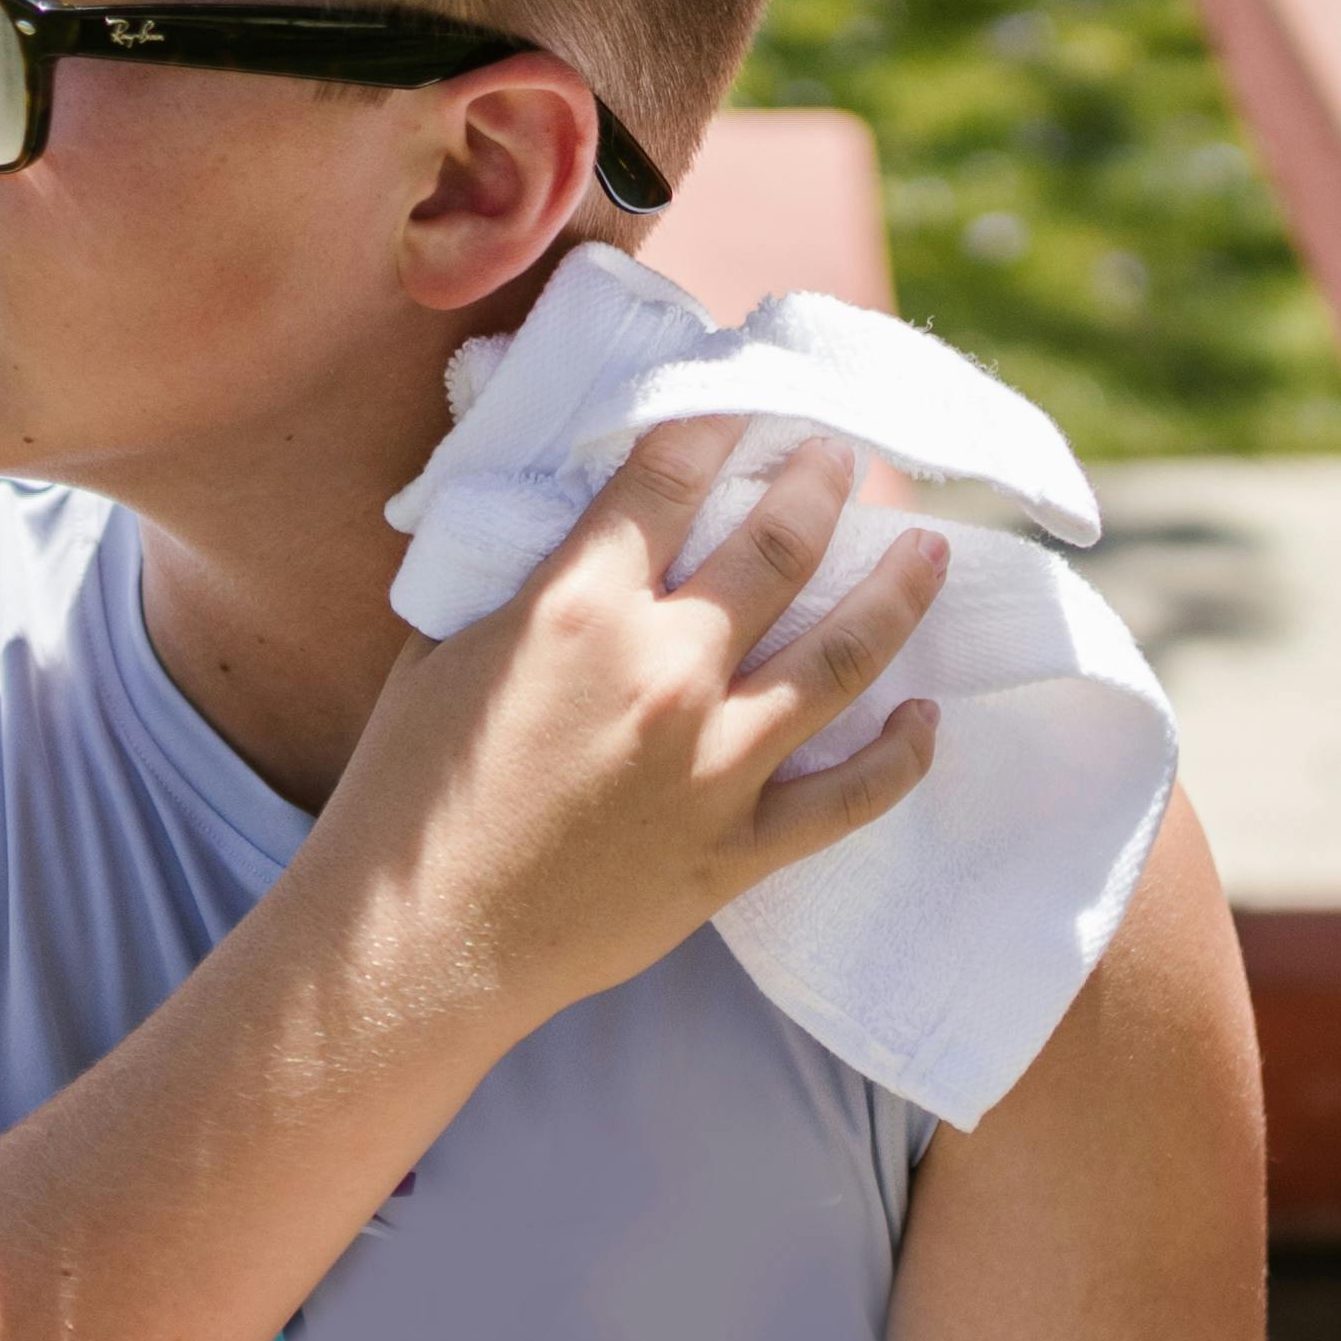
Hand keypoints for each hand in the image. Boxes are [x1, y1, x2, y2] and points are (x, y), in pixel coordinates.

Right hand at [315, 421, 946, 1026]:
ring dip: (896, 594)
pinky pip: (852, 797)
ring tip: (926, 551)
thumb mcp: (441, 647)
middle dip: (821, 485)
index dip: (717, 424)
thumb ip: (517, 576)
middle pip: (780, 547)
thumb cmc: (415, 791)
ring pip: (844, 657)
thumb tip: (560, 515)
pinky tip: (925, 720)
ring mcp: (714, 764)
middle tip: (841, 459)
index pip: (672, 477)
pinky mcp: (740, 847)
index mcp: (580, 606)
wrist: (424, 940)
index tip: (749, 400)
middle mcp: (666, 672)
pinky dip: (901, 756)